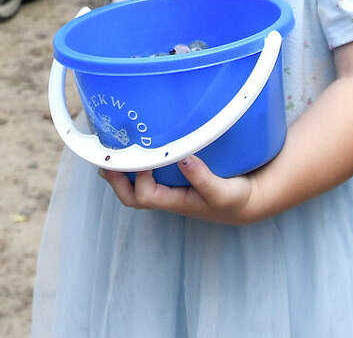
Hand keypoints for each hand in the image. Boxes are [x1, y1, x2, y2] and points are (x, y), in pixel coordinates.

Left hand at [99, 155, 258, 224]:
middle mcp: (167, 198)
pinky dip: (134, 166)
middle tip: (106, 159)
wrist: (247, 202)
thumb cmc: (234, 199)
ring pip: (134, 188)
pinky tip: (132, 150)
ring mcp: (168, 191)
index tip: (141, 155)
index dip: (137, 177)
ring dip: (120, 173)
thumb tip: (184, 159)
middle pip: (131, 197)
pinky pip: (145, 177)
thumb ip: (204, 179)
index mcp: (176, 202)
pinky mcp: (173, 181)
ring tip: (110, 153)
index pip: (145, 195)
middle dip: (115, 180)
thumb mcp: (223, 192)